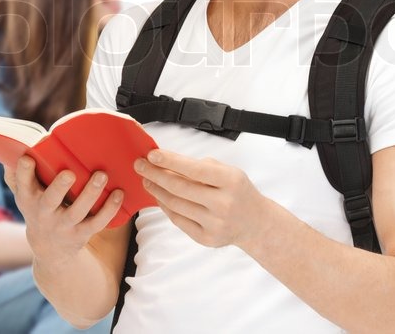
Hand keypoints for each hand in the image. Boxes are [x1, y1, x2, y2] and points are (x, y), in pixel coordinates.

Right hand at [4, 156, 123, 261]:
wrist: (49, 248)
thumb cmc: (39, 207)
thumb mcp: (25, 194)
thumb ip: (18, 174)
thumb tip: (14, 149)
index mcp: (29, 198)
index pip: (22, 184)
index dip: (24, 172)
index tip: (28, 158)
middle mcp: (44, 213)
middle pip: (50, 200)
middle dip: (59, 187)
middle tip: (69, 173)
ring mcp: (63, 225)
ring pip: (77, 212)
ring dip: (90, 194)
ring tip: (102, 175)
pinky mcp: (81, 234)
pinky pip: (97, 223)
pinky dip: (109, 209)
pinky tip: (119, 193)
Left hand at [134, 149, 269, 248]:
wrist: (254, 223)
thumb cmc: (238, 191)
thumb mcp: (229, 172)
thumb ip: (201, 167)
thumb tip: (168, 163)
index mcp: (231, 181)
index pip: (195, 169)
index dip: (170, 161)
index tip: (152, 154)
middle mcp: (223, 204)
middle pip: (180, 188)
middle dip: (155, 175)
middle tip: (140, 165)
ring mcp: (215, 224)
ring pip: (175, 205)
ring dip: (156, 190)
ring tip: (147, 180)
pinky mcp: (206, 239)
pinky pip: (178, 220)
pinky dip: (165, 206)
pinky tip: (159, 196)